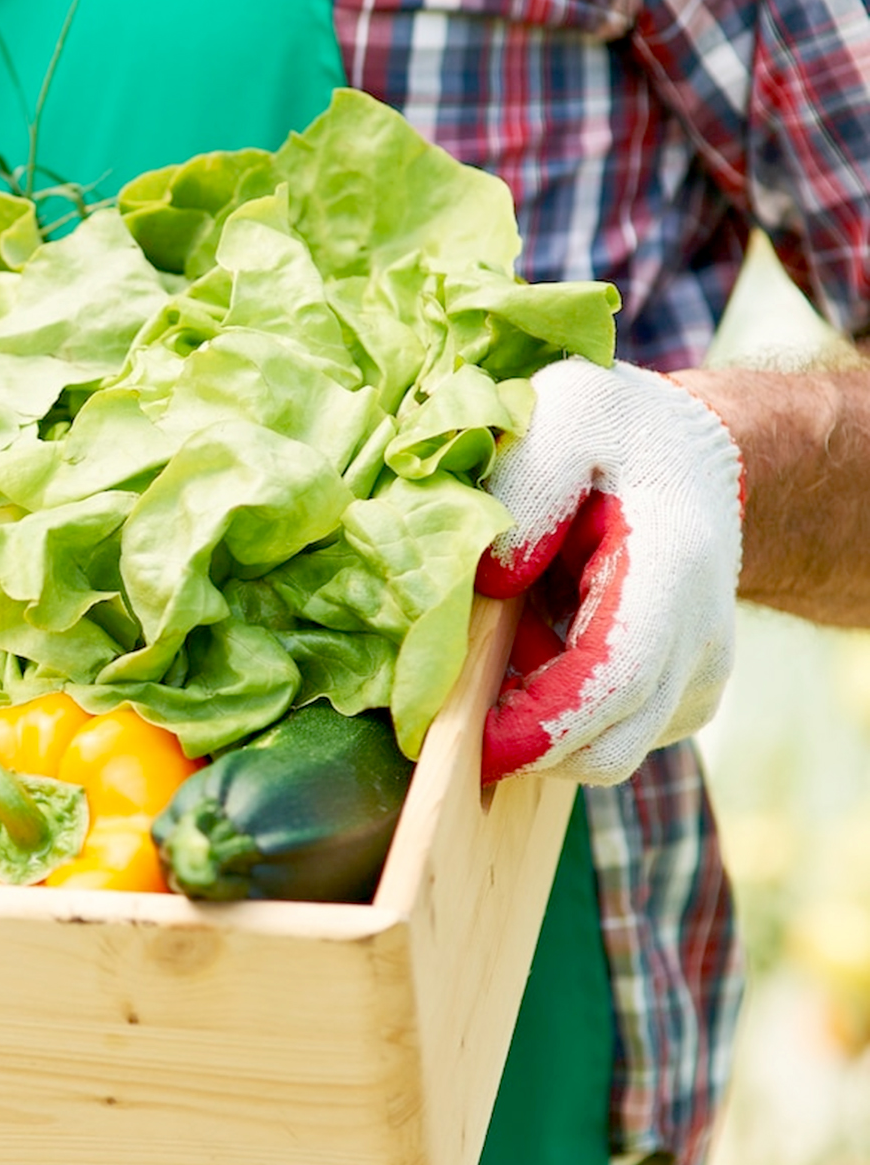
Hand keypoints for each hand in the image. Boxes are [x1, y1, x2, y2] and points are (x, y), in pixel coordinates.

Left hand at [475, 358, 742, 785]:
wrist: (693, 457)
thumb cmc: (617, 432)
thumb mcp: (567, 413)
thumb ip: (528, 484)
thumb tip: (493, 580)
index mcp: (671, 571)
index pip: (612, 680)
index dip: (538, 725)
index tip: (469, 743)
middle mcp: (700, 640)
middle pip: (608, 746)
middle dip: (522, 740)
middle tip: (465, 679)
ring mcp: (696, 678)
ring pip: (604, 750)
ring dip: (538, 716)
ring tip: (514, 627)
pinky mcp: (680, 700)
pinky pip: (608, 736)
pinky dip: (559, 709)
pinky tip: (539, 641)